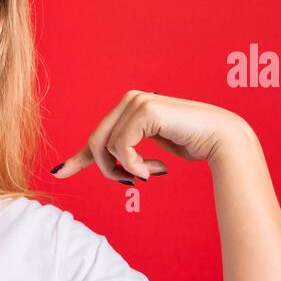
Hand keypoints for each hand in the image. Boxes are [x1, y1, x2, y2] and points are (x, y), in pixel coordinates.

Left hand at [49, 90, 252, 183]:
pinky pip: (122, 147)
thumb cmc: (191, 143)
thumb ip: (126, 152)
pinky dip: (136, 165)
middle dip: (110, 170)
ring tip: (151, 173)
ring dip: (128, 170)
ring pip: (108, 147)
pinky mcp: (145, 109)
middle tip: (130, 182)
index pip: (98, 136)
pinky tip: (160, 167)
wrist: (222, 140)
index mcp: (130, 106)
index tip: (58, 174)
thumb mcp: (149, 150)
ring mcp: (137, 101)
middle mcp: (131, 99)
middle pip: (97, 143)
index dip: (79, 158)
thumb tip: (103, 164)